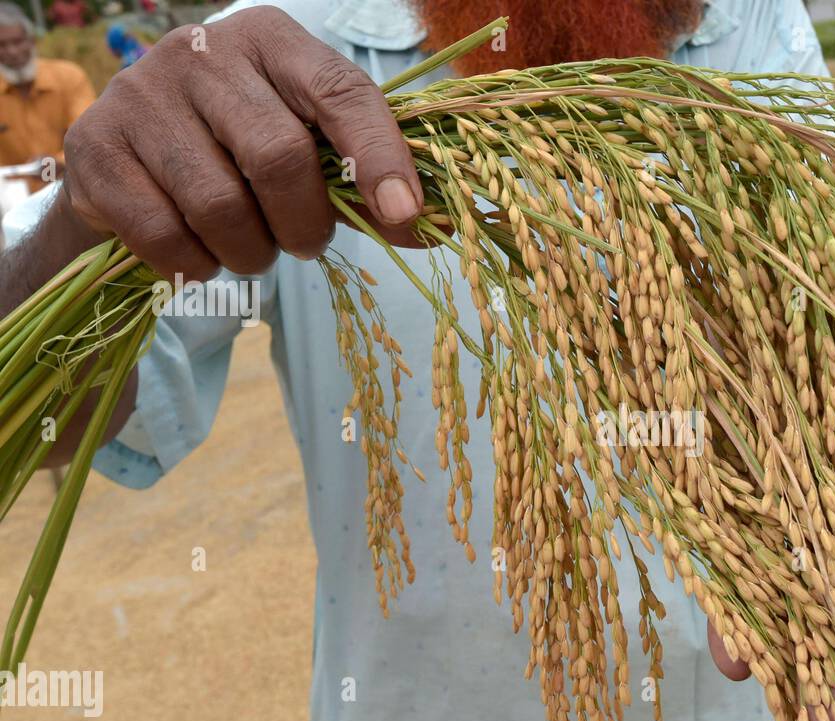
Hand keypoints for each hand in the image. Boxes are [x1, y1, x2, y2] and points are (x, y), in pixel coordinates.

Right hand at [58, 6, 423, 278]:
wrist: (134, 160)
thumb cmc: (243, 150)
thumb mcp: (310, 147)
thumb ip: (368, 182)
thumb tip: (440, 229)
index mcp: (272, 40)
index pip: (341, 93)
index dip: (380, 158)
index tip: (406, 214)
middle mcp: (202, 50)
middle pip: (280, 158)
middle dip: (306, 226)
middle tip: (305, 244)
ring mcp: (140, 93)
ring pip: (221, 206)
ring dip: (251, 253)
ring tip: (250, 248)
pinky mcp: (95, 146)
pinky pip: (165, 236)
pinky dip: (196, 267)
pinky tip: (199, 255)